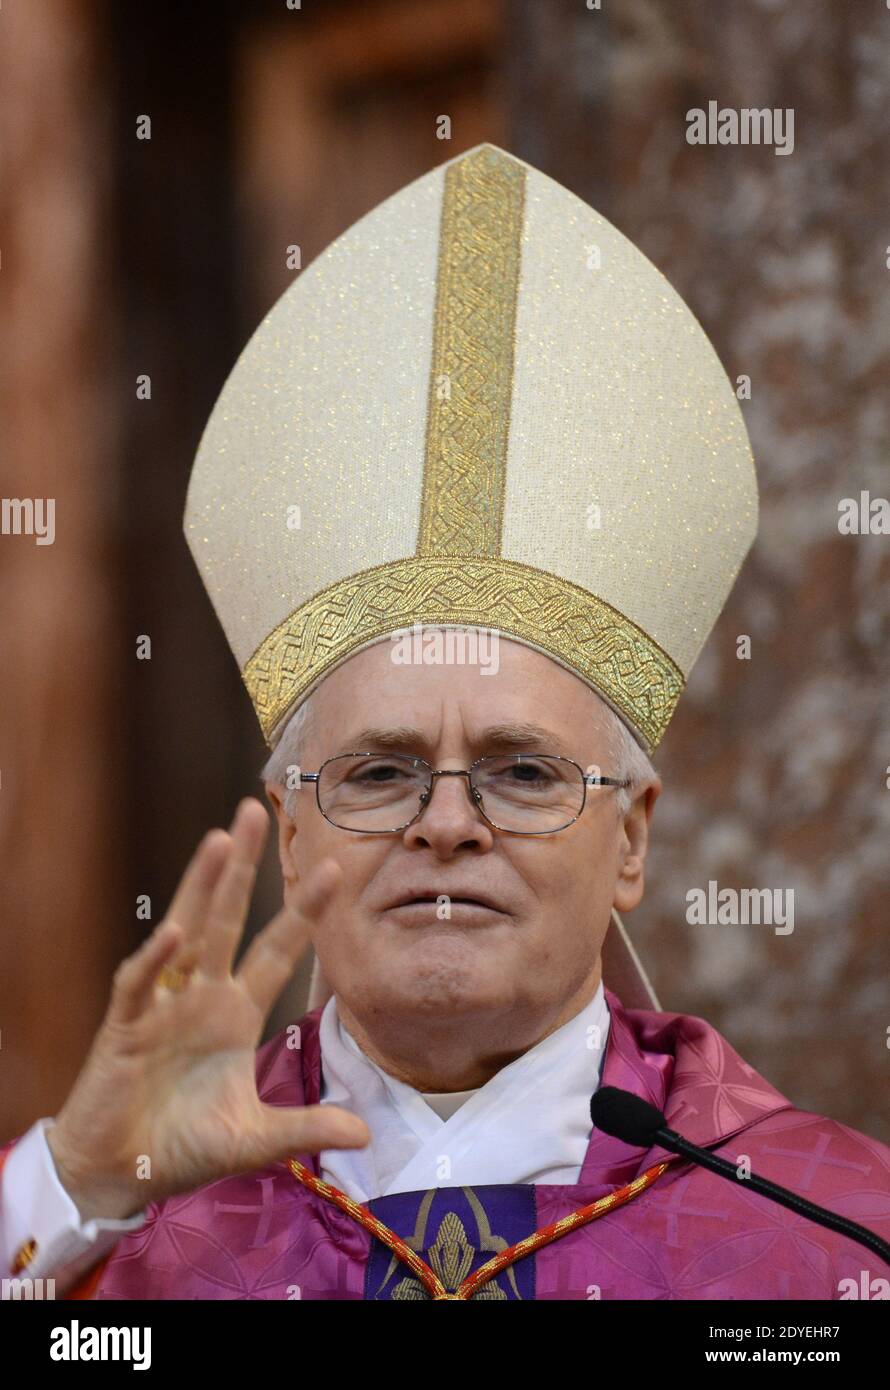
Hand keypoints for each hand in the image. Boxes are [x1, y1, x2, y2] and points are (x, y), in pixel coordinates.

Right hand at [46, 798, 367, 1220]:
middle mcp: (201, 995)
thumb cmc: (184, 1145)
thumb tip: (365, 1134)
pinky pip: (140, 983)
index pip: (276, 951)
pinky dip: (155, 958)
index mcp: (235, 1012)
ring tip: (219, 840)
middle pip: (227, 918)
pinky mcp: (125, 1025)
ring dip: (200, 887)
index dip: (302, 913)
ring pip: (184, 931)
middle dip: (241, 867)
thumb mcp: (255, 1139)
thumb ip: (306, 1128)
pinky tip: (175, 932)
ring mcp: (163, 1005)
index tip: (335, 870)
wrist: (121, 1173)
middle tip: (254, 810)